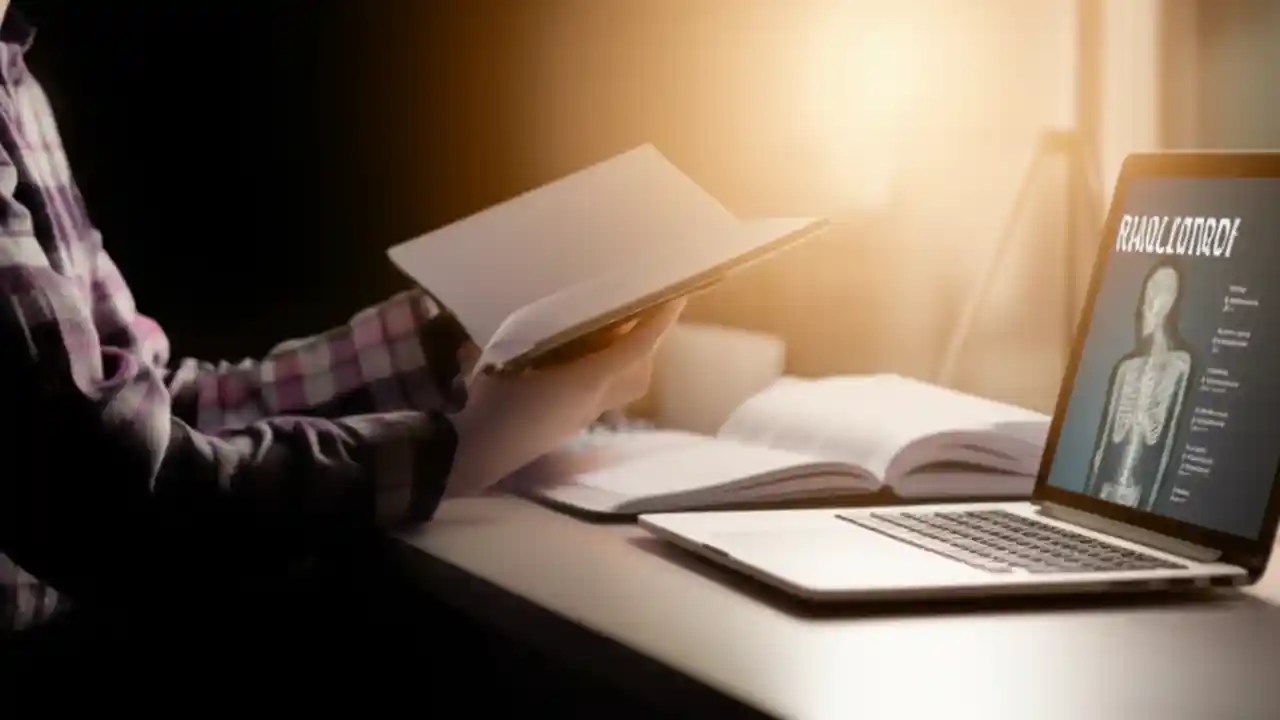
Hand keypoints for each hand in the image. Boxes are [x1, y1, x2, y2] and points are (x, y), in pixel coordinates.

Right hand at [442, 298, 684, 497]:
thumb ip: (538, 336)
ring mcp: (585, 417)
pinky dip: (604, 372)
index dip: (659, 322)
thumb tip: (562, 318)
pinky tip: (578, 360)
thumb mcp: (509, 356)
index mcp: (585, 380)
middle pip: (640, 371)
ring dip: (627, 359)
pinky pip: (604, 395)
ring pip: (625, 386)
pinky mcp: (573, 426)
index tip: (675, 298)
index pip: (636, 347)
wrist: (478, 453)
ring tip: (607, 335)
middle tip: (637, 314)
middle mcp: (595, 400)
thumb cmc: (491, 402)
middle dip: (646, 342)